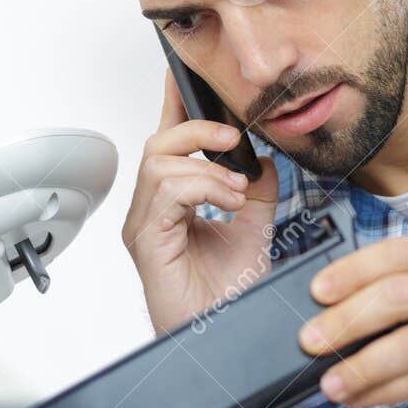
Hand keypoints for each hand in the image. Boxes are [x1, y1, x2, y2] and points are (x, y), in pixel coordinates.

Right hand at [122, 68, 277, 334]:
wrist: (225, 334)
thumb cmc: (228, 296)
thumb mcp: (254, 230)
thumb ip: (256, 193)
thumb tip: (264, 159)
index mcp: (172, 204)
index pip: (169, 142)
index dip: (176, 104)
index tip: (185, 73)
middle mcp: (151, 211)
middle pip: (157, 142)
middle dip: (197, 128)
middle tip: (234, 139)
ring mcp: (144, 226)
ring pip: (158, 162)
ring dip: (207, 168)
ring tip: (237, 192)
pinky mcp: (146, 242)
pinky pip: (165, 191)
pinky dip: (203, 187)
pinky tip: (228, 204)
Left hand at [297, 228, 407, 407]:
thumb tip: (349, 316)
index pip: (398, 253)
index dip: (350, 272)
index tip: (315, 293)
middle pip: (397, 295)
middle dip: (344, 320)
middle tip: (308, 341)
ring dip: (361, 366)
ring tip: (329, 383)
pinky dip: (387, 392)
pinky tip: (364, 399)